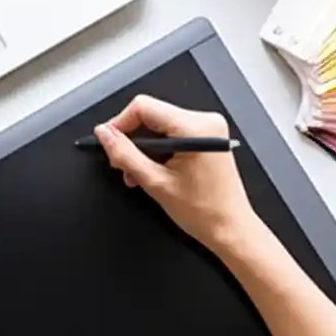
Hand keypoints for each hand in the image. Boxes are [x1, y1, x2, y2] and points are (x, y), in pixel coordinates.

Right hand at [95, 95, 261, 252]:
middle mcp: (205, 121)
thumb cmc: (205, 211)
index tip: (108, 140)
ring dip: (143, 148)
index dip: (120, 123)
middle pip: (151, 115)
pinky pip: (172, 133)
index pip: (144, 107)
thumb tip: (105, 134)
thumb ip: (125, 154)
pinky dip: (158, 150)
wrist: (230, 228)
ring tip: (137, 173)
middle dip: (132, 140)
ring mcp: (208, 128)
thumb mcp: (155, 182)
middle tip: (121, 164)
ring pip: (159, 125)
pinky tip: (152, 170)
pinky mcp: (207, 137)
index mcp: (196, 128)